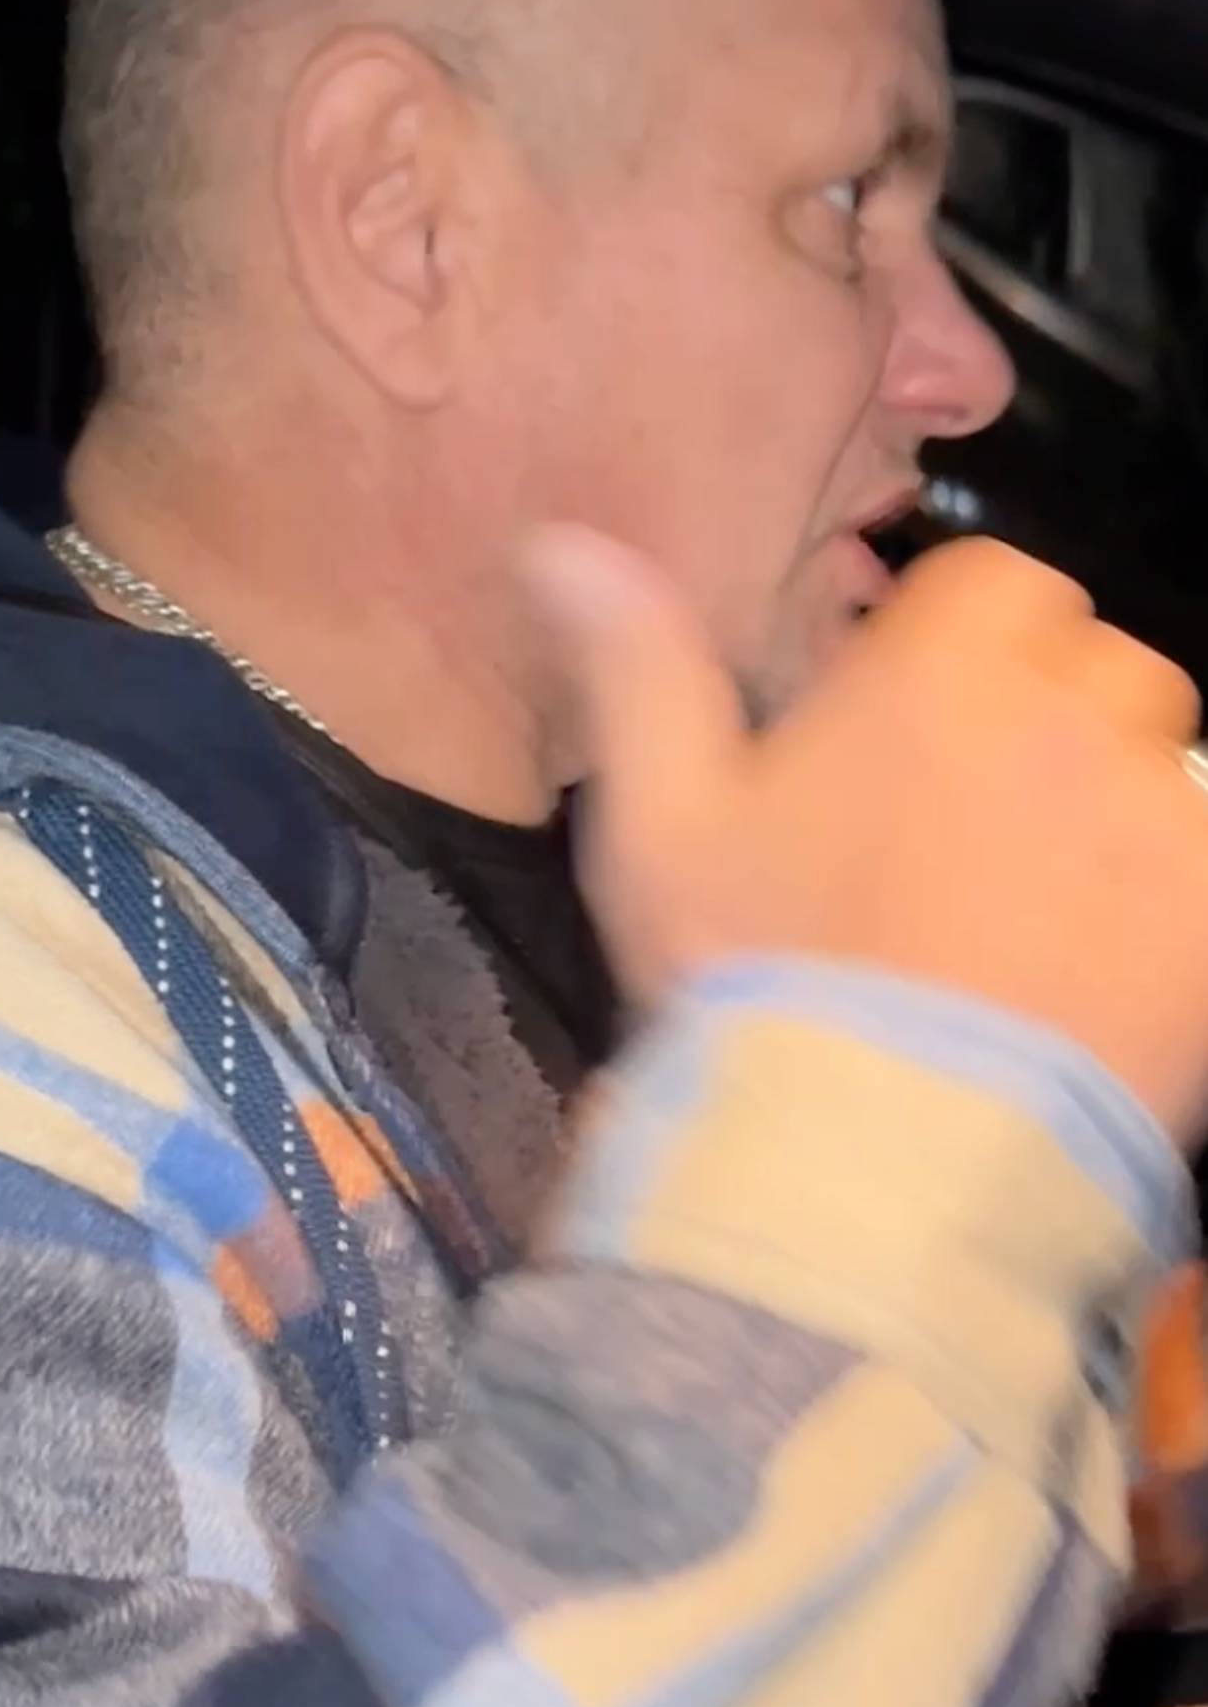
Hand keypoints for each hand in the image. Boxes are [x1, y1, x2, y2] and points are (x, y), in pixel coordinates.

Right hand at [527, 530, 1207, 1142]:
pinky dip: (1166, 897)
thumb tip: (562, 542)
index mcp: (936, 674)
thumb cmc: (756, 982)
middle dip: (1043, 714)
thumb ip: (636, 668)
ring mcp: (1152, 821)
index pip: (998, 583)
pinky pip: (1201, 861)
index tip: (913, 723)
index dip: (957, 644)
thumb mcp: (660, 824)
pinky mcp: (1207, 917)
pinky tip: (1096, 962)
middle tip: (967, 823)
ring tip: (1036, 900)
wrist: (872, 1164)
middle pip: (1093, 664)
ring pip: (1161, 758)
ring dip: (1110, 799)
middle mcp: (1065, 718)